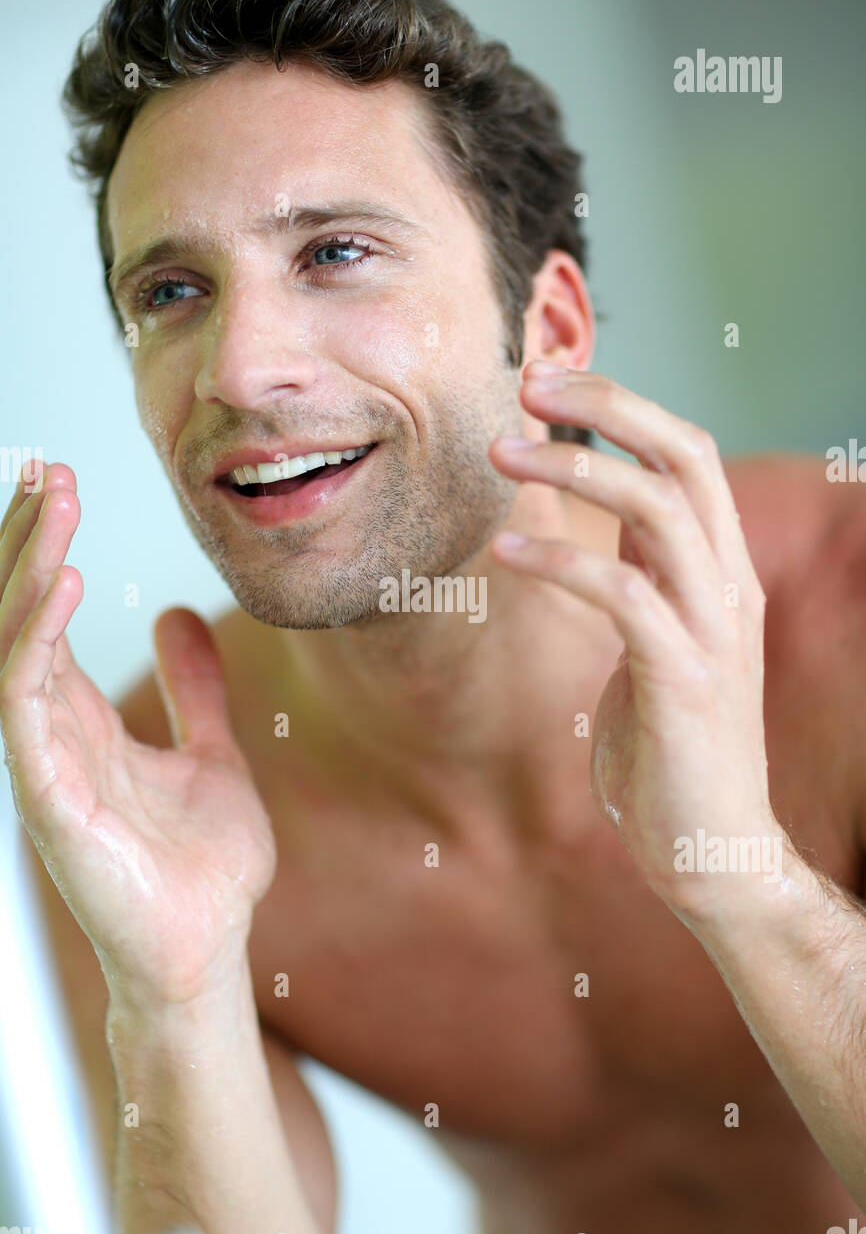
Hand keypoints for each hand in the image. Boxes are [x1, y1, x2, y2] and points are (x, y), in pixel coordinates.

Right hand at [0, 461, 276, 1005]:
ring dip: (27, 570)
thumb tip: (180, 617)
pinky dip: (37, 641)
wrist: (206, 948)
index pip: (44, 617)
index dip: (46, 550)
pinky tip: (64, 585)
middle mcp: (49, 733)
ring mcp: (41, 762)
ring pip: (13, 645)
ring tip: (50, 503)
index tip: (62, 483)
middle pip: (18, 617)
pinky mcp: (48, 795)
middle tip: (44, 466)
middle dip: (26, 540)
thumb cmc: (200, 868)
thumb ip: (195, 691)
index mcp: (80, 721)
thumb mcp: (212, 754)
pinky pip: (26, 703)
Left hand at [489, 365, 779, 922]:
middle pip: (684, 456)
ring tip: (500, 451)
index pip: (686, 457)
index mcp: (718, 572)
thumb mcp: (655, 649)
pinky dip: (561, 559)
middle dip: (608, 406)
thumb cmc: (670, 751)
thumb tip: (598, 539)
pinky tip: (506, 549)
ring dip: (574, 468)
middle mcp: (728, 586)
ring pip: (658, 509)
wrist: (712, 851)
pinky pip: (622, 594)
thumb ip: (641, 587)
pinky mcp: (686, 679)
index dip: (622, 408)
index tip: (548, 385)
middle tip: (527, 382)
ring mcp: (714, 629)